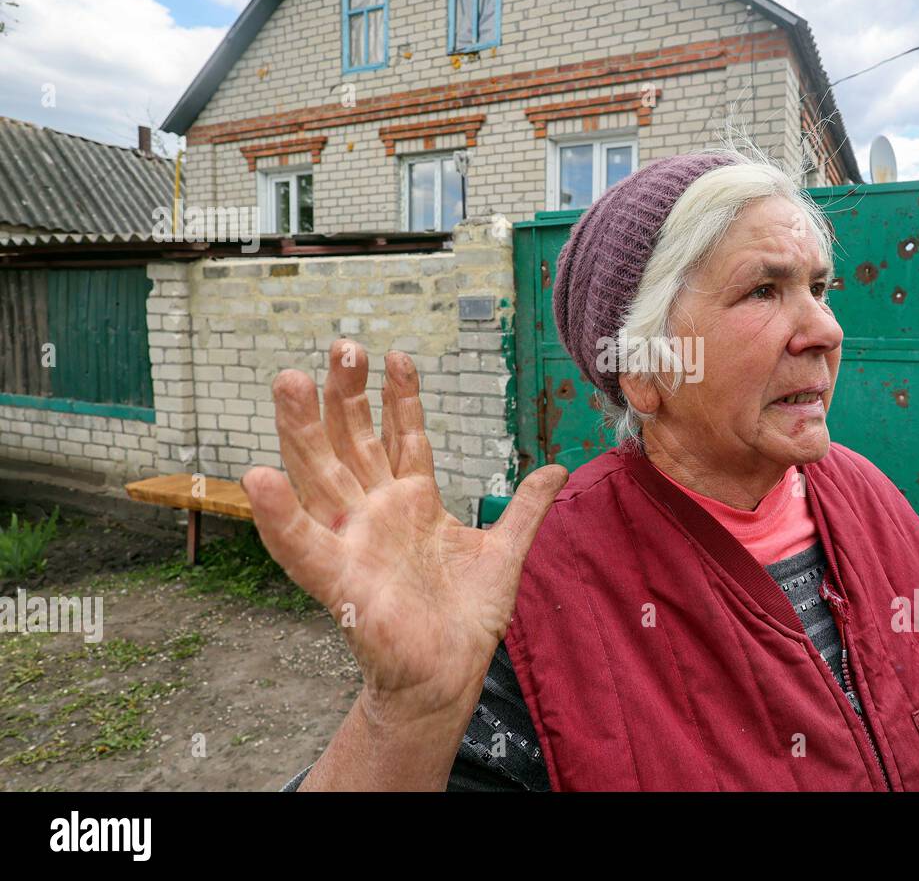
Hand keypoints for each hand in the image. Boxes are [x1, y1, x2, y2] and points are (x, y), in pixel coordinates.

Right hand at [241, 339, 567, 728]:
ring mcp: (353, 541)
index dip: (401, 396)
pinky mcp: (338, 580)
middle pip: (354, 441)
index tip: (399, 355)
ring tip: (289, 381)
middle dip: (347, 394)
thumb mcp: (506, 552)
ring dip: (301, 429)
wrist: (449, 675)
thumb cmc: (467, 617)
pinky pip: (300, 546)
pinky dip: (277, 516)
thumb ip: (526, 508)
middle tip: (342, 345)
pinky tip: (257, 478)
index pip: (403, 436)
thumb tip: (557, 470)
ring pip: (322, 474)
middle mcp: (376, 512)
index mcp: (413, 501)